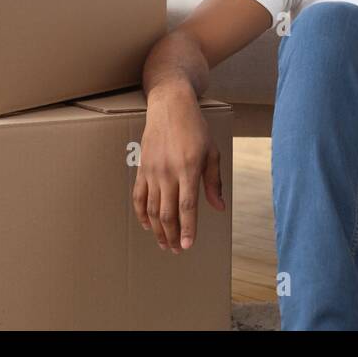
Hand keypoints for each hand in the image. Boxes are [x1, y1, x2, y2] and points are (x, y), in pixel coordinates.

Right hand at [133, 82, 225, 252]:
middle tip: (176, 250)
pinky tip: (146, 225)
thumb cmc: (196, 128)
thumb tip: (219, 207)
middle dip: (171, 235)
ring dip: (157, 229)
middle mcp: (168, 172)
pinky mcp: (142, 169)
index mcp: (188, 168)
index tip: (187, 245)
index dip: (187, 229)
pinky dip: (141, 214)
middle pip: (167, 213)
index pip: (187, 206)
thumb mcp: (212, 152)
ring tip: (164, 243)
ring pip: (152, 209)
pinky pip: (138, 196)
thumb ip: (213, 181)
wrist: (170, 106)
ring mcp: (152, 171)